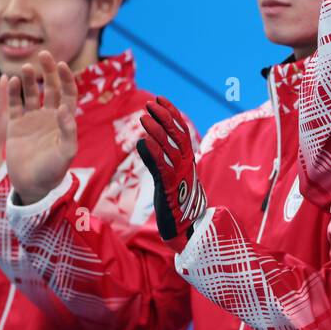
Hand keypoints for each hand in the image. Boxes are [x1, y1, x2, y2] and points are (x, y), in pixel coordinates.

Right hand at [4, 51, 78, 204]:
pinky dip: (12, 92)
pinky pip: (14, 104)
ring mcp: (32, 119)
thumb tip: (63, 108)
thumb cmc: (52, 172)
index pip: (68, 94)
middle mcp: (49, 117)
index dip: (66, 79)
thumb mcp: (64, 153)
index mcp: (64, 121)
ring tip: (26, 67)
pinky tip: (10, 80)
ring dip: (30, 79)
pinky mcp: (15, 125)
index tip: (61, 64)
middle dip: (49, 71)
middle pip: (51, 88)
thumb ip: (67, 131)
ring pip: (32, 93)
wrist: (31, 186)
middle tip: (44, 54)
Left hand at [136, 97, 206, 250]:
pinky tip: (143, 142)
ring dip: (157, 130)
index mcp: (188, 161)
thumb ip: (157, 160)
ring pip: (170, 148)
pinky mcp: (172, 188)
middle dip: (165, 116)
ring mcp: (180, 175)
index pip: (181, 131)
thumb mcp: (167, 177)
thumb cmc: (176, 204)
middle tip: (150, 103)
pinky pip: (163, 167)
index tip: (160, 99)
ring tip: (143, 117)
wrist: (186, 230)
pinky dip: (154, 153)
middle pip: (178, 134)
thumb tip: (142, 142)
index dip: (171, 113)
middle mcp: (187, 165)